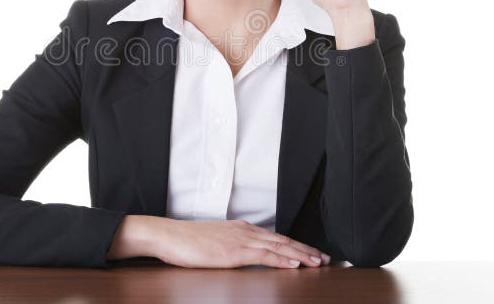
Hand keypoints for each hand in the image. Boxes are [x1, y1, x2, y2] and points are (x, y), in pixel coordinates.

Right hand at [157, 218, 330, 268]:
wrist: (168, 236)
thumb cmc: (186, 241)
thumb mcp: (214, 241)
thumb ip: (231, 245)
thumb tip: (242, 252)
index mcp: (241, 229)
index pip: (275, 237)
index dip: (296, 245)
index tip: (311, 252)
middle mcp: (245, 232)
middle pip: (283, 240)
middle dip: (306, 250)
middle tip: (325, 258)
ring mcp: (241, 241)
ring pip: (279, 247)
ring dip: (301, 254)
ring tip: (318, 262)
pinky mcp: (234, 252)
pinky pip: (265, 256)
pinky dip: (282, 259)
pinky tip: (295, 264)